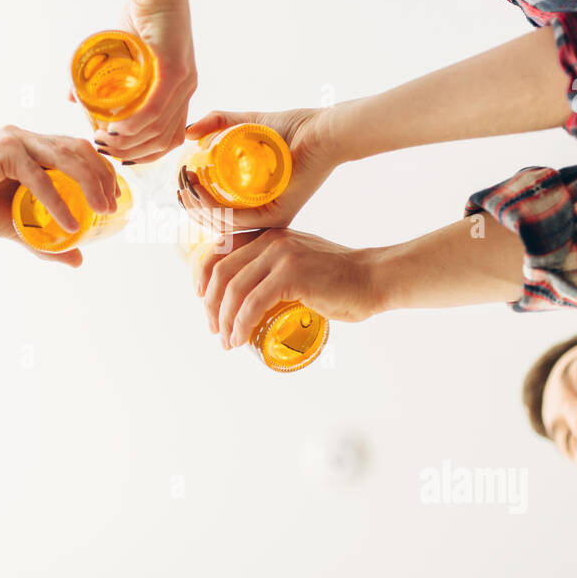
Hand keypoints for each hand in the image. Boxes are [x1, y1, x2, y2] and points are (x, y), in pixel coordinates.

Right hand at [0, 125, 118, 268]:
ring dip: (89, 184)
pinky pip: (38, 178)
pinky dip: (57, 202)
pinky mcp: (2, 153)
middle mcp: (26, 138)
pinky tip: (69, 223)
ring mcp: (15, 142)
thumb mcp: (17, 226)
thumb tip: (77, 260)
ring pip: (65, 158)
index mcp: (32, 147)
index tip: (116, 194)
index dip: (101, 167)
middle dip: (102, 175)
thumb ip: (45, 241)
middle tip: (113, 205)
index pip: (77, 148)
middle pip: (78, 149)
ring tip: (101, 210)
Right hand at [91, 0, 196, 163]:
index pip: (169, 138)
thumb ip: (101, 77)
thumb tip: (73, 99)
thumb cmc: (140, 15)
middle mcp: (187, 89)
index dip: (144, 155)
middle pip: (163, 140)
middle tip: (104, 150)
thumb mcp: (119, 53)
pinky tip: (115, 130)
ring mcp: (184, 81)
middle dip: (132, 153)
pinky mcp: (175, 69)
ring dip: (128, 142)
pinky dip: (134, 124)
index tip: (119, 157)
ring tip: (104, 141)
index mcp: (181, 90)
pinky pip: (155, 109)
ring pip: (157, 129)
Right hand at [178, 107, 337, 232]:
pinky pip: (237, 220)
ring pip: (222, 222)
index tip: (182, 176)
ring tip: (187, 182)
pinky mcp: (277, 216)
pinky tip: (200, 192)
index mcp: (255, 199)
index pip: (216, 207)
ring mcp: (270, 218)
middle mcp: (262, 213)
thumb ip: (218, 122)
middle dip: (190, 203)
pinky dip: (213, 209)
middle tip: (181, 180)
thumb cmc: (293, 127)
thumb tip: (187, 134)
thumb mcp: (247, 123)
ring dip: (196, 205)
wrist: (323, 129)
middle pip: (215, 219)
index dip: (193, 197)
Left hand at [193, 228, 385, 348]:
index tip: (203, 302)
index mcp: (269, 236)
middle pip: (222, 273)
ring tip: (227, 342)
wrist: (373, 280)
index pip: (222, 251)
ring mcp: (281, 255)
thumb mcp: (300, 265)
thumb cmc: (340, 281)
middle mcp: (270, 240)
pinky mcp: (291, 275)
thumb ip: (277, 269)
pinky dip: (241, 324)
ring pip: (234, 290)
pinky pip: (253, 303)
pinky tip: (240, 338)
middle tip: (216, 331)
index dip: (203, 276)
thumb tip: (253, 296)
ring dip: (224, 321)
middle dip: (212, 306)